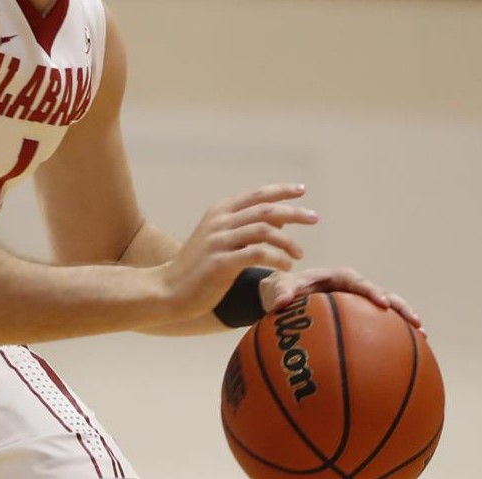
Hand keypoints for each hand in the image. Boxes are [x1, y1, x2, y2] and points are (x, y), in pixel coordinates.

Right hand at [159, 184, 317, 322]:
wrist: (168, 290)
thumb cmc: (196, 268)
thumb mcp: (217, 240)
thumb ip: (243, 227)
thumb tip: (277, 218)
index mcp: (218, 213)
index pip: (256, 195)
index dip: (281, 190)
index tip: (301, 190)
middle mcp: (218, 222)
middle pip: (265, 209)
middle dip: (294, 211)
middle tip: (314, 218)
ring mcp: (218, 242)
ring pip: (264, 230)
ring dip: (288, 241)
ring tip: (298, 255)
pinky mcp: (221, 263)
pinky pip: (258, 254)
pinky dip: (277, 259)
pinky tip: (285, 267)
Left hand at [261, 267, 423, 333]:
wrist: (283, 295)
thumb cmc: (282, 289)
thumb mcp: (278, 287)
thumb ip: (280, 293)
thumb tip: (279, 304)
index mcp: (338, 277)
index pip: (358, 282)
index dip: (372, 291)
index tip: (382, 303)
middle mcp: (353, 288)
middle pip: (382, 294)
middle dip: (399, 306)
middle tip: (415, 322)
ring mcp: (359, 302)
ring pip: (388, 309)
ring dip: (404, 320)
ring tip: (423, 335)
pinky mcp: (360, 316)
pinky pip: (379, 324)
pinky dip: (394, 333)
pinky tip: (408, 352)